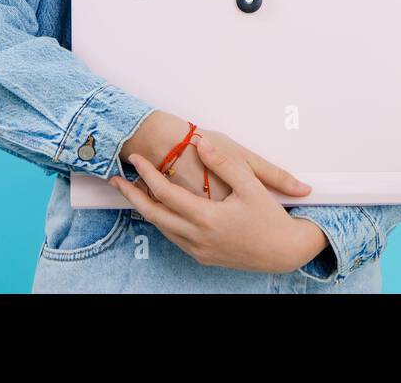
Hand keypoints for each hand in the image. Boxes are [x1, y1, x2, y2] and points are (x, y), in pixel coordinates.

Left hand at [111, 132, 329, 273]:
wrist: (284, 252)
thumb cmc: (270, 218)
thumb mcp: (251, 185)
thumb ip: (223, 163)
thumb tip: (201, 144)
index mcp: (207, 218)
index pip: (165, 194)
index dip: (147, 174)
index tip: (137, 159)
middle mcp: (197, 238)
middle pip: (153, 215)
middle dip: (132, 195)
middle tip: (116, 179)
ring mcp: (199, 250)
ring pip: (162, 229)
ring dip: (146, 209)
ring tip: (134, 191)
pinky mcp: (203, 257)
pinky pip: (175, 238)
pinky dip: (163, 222)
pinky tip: (162, 210)